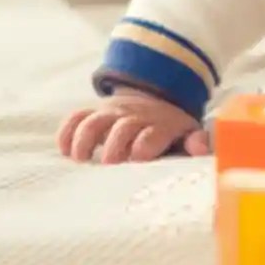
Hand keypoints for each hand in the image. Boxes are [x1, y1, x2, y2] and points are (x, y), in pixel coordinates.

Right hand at [57, 88, 210, 162]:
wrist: (155, 98)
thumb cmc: (171, 128)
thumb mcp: (189, 131)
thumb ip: (196, 142)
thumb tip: (200, 148)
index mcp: (160, 125)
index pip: (151, 135)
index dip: (144, 147)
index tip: (136, 161)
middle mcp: (134, 117)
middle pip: (121, 128)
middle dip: (114, 147)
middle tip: (108, 167)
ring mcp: (112, 113)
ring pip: (94, 121)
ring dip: (84, 140)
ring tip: (79, 160)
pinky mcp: (95, 112)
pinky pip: (76, 117)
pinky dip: (67, 132)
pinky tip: (64, 151)